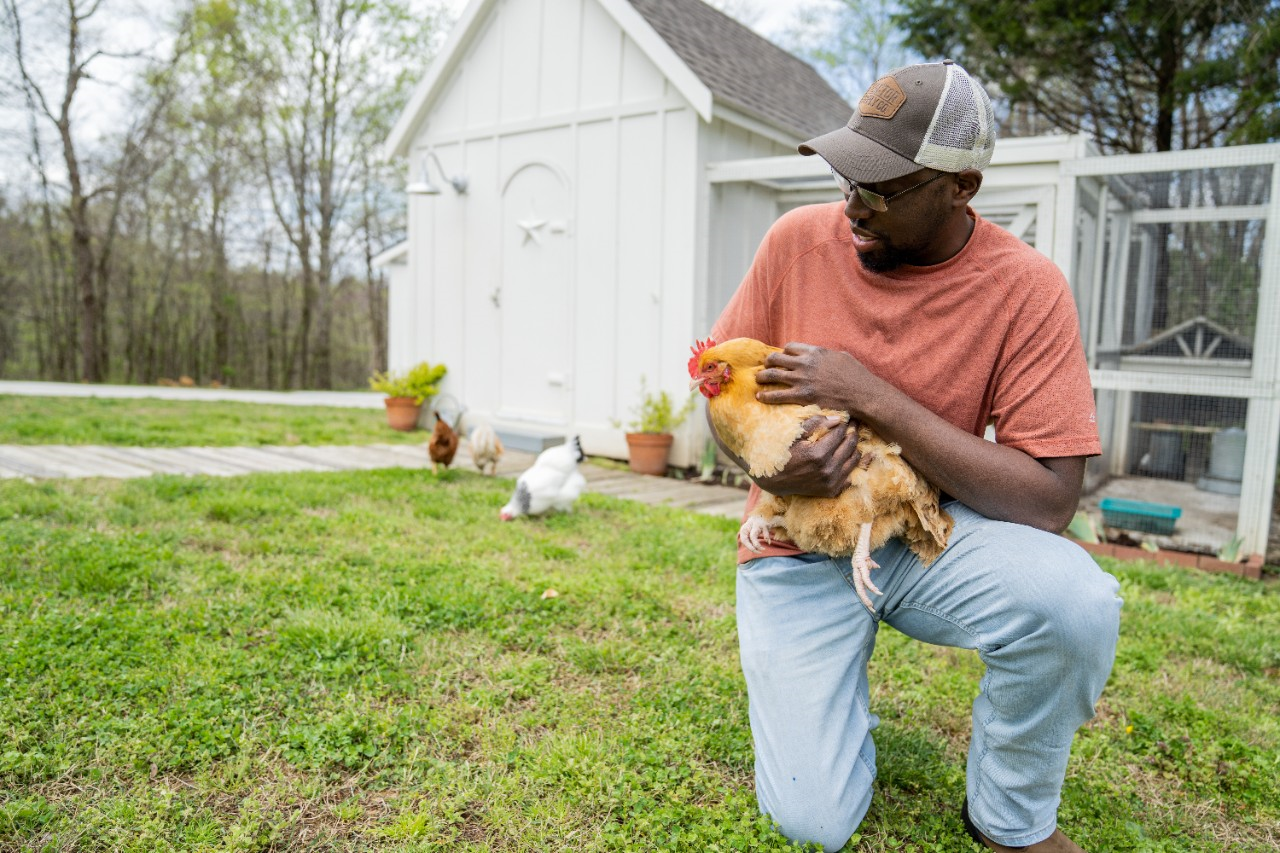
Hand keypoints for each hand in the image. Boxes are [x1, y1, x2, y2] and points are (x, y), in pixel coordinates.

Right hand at [751, 414, 861, 497]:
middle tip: (854, 424)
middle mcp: (827, 470)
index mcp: (818, 454)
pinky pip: (850, 475)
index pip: (840, 432)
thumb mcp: (794, 435)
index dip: (844, 422)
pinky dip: (851, 464)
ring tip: (850, 438)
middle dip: (853, 432)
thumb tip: (837, 418)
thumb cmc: (783, 452)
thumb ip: (815, 424)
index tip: (846, 417)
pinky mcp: (832, 491)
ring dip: (854, 447)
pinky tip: (849, 455)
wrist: (774, 479)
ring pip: (854, 459)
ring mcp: (831, 482)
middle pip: (850, 444)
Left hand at [755, 342, 878, 411]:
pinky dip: (766, 396)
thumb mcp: (842, 357)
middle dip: (768, 362)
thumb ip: (827, 355)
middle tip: (764, 367)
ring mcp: (802, 379)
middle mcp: (806, 363)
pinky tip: (760, 397)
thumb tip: (823, 356)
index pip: (790, 347)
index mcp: (815, 352)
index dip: (784, 352)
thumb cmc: (857, 376)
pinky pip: (777, 395)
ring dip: (762, 377)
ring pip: (773, 375)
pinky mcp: (802, 396)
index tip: (782, 358)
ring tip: (757, 380)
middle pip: (777, 358)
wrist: (862, 394)